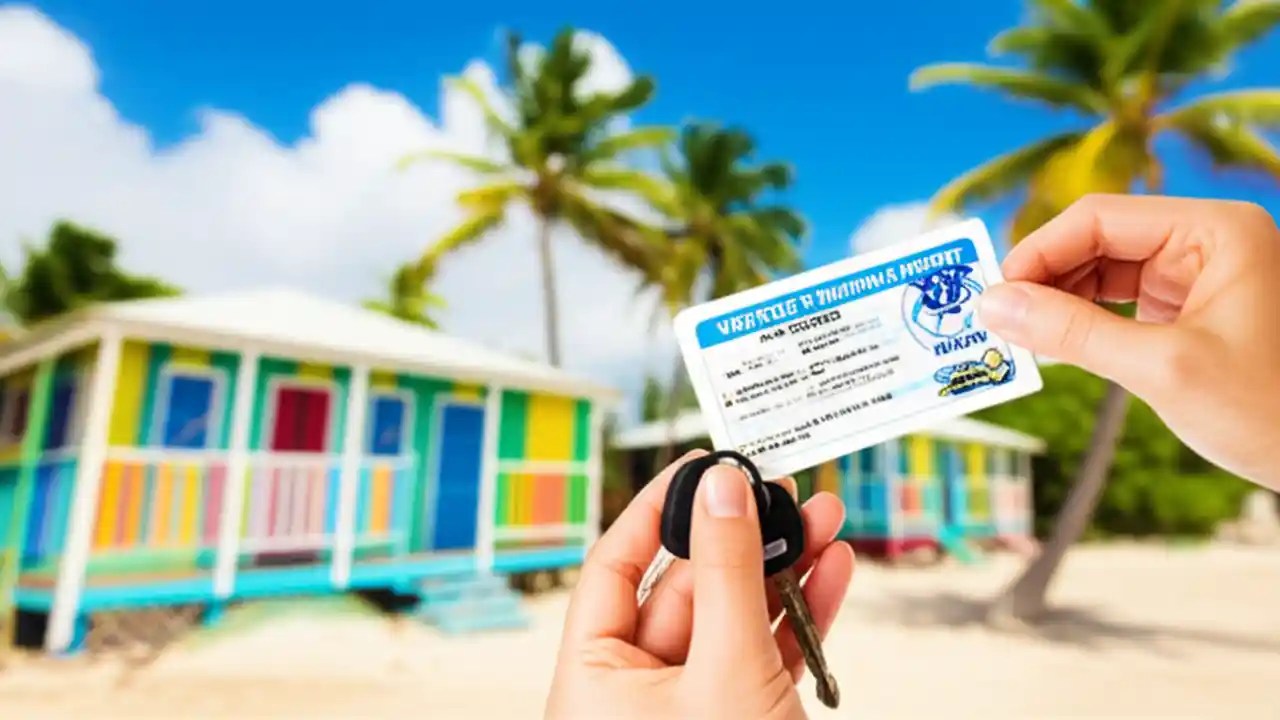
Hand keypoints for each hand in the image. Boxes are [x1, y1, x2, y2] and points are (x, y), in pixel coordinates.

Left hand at [545, 450, 854, 719]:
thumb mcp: (726, 669)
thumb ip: (729, 573)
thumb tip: (721, 486)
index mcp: (594, 680)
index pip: (612, 569)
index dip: (655, 511)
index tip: (698, 464)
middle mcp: (636, 690)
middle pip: (687, 587)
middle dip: (742, 536)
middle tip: (782, 486)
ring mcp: (693, 705)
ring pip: (735, 616)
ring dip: (783, 569)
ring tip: (824, 516)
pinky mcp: (742, 716)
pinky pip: (766, 651)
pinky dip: (800, 615)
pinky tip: (832, 570)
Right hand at [978, 194, 1279, 489]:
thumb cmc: (1269, 411)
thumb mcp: (1161, 368)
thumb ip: (1072, 332)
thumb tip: (993, 305)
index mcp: (1216, 230)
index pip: (1100, 218)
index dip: (1038, 252)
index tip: (992, 295)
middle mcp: (1208, 240)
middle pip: (1098, 240)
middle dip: (1044, 277)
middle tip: (994, 318)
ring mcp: (1201, 275)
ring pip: (1103, 271)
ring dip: (1057, 301)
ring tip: (1015, 334)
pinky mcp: (1192, 310)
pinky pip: (1121, 303)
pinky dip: (1082, 322)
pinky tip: (1052, 343)